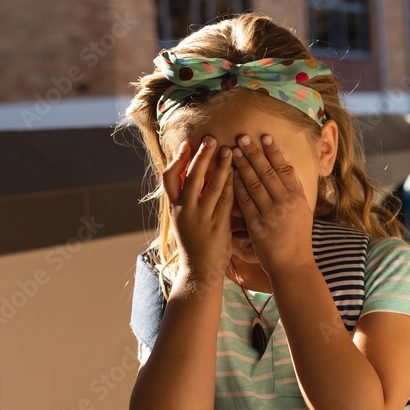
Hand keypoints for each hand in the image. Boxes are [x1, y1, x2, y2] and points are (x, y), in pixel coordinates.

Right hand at [161, 138, 234, 288]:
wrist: (199, 271)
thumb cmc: (195, 243)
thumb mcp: (184, 220)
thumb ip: (187, 199)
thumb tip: (192, 175)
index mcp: (174, 208)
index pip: (170, 177)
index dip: (178, 160)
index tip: (187, 144)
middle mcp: (185, 211)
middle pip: (191, 177)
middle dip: (201, 156)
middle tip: (211, 138)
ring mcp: (201, 218)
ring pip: (210, 186)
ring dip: (220, 166)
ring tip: (228, 150)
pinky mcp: (217, 226)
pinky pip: (226, 201)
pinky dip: (232, 185)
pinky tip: (239, 174)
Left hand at [230, 134, 314, 274]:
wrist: (293, 265)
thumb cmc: (297, 238)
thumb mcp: (303, 211)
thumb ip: (295, 189)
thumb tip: (288, 167)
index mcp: (298, 198)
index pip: (284, 169)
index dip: (274, 152)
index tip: (265, 136)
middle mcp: (285, 203)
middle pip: (268, 172)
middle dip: (255, 153)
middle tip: (243, 136)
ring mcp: (271, 214)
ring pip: (254, 183)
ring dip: (242, 165)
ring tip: (233, 150)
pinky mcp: (257, 225)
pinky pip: (244, 201)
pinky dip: (236, 186)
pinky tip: (229, 174)